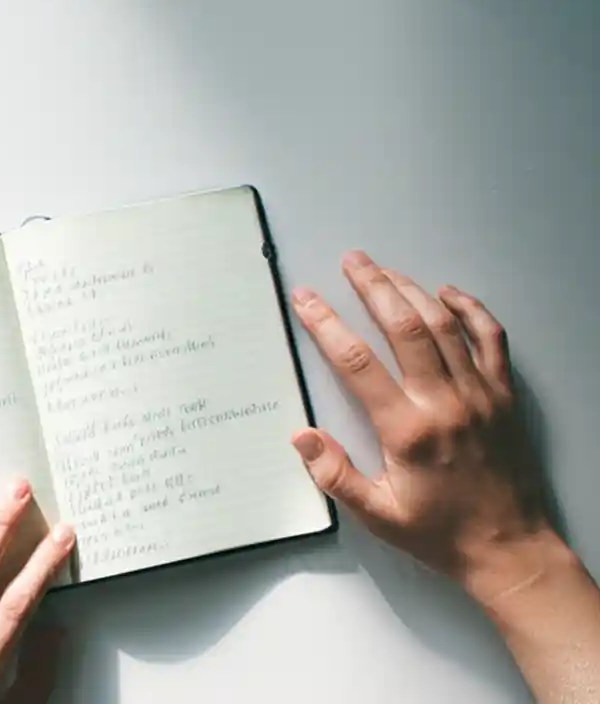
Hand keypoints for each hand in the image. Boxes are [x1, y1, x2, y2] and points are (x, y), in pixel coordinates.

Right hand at [288, 251, 556, 601]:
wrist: (510, 549)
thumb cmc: (439, 534)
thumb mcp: (377, 515)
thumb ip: (334, 475)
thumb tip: (300, 436)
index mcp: (407, 431)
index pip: (357, 363)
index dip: (326, 324)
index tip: (306, 299)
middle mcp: (444, 402)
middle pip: (405, 327)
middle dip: (373, 287)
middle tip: (352, 260)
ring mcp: (479, 394)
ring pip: (444, 325)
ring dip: (412, 290)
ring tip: (385, 269)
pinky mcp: (504, 395)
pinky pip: (490, 339)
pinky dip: (470, 309)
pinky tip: (448, 293)